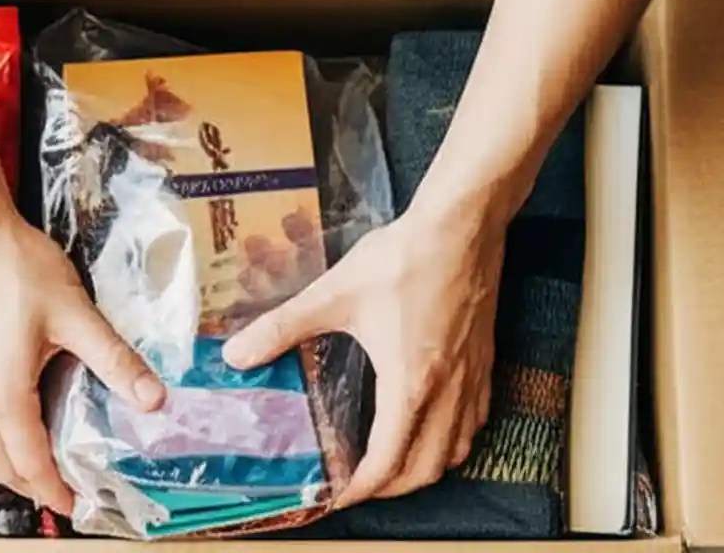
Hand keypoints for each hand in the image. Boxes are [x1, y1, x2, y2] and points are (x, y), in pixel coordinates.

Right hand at [0, 214, 166, 514]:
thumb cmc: (17, 269)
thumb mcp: (75, 315)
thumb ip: (114, 359)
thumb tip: (153, 398)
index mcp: (3, 395)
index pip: (30, 464)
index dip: (57, 492)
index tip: (82, 509)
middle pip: (1, 464)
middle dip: (34, 486)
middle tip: (72, 492)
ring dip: (20, 459)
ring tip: (59, 458)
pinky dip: (9, 431)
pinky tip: (38, 412)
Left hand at [223, 198, 502, 505]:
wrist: (462, 226)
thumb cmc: (403, 259)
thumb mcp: (333, 295)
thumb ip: (283, 327)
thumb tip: (238, 354)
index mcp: (409, 384)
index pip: (388, 460)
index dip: (362, 488)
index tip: (339, 497)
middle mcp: (448, 391)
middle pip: (427, 468)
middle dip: (393, 488)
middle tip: (362, 486)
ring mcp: (472, 377)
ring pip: (457, 449)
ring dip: (426, 467)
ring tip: (396, 464)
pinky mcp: (485, 359)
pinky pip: (475, 420)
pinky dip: (454, 438)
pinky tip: (436, 422)